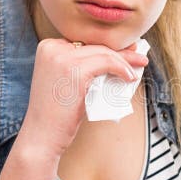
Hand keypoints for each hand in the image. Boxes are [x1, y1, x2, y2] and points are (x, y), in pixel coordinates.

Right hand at [18, 39, 148, 158]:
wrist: (41, 136)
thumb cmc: (56, 115)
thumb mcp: (66, 83)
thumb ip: (83, 67)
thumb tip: (114, 58)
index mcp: (48, 47)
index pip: (85, 43)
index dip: (107, 47)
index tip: (127, 51)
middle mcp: (53, 47)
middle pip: (95, 45)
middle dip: (120, 51)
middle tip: (138, 56)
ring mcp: (61, 57)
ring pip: (103, 52)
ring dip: (125, 60)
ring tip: (139, 67)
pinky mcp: (74, 70)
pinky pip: (107, 62)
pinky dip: (122, 68)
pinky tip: (130, 77)